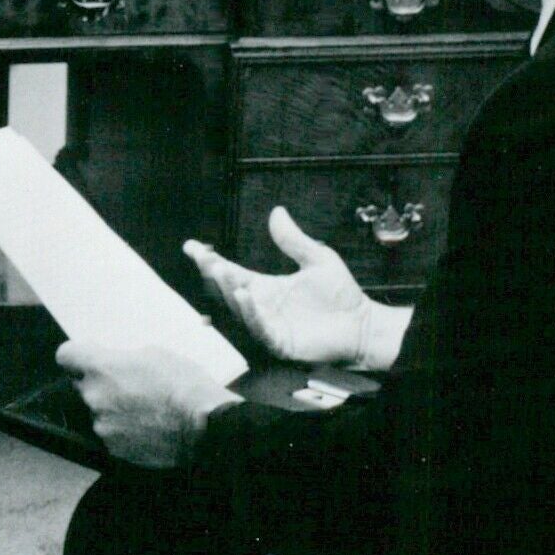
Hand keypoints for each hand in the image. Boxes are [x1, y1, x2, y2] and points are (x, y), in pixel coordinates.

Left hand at [56, 340, 240, 468]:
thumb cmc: (184, 384)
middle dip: (99, 385)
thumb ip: (124, 358)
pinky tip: (146, 428)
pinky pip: (110, 435)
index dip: (76, 356)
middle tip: (126, 386)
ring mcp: (101, 425)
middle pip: (82, 386)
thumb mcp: (155, 354)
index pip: (66, 355)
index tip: (86, 358)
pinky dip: (123, 432)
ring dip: (112, 410)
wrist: (203, 426)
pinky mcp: (112, 449)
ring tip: (143, 410)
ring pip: (97, 412)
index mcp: (100, 367)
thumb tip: (115, 363)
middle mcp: (93, 396)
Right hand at [184, 207, 407, 370]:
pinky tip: (245, 296)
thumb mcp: (317, 259)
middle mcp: (261, 307)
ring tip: (221, 273)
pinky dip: (250, 312)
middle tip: (206, 259)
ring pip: (241, 309)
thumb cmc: (341, 295)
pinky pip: (260, 327)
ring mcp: (269, 326)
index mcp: (266, 288)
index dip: (210, 261)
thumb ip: (294, 240)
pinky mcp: (280, 342)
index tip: (191, 246)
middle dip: (215, 275)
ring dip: (229, 292)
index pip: (231, 272)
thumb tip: (276, 212)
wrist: (362, 325)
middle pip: (229, 289)